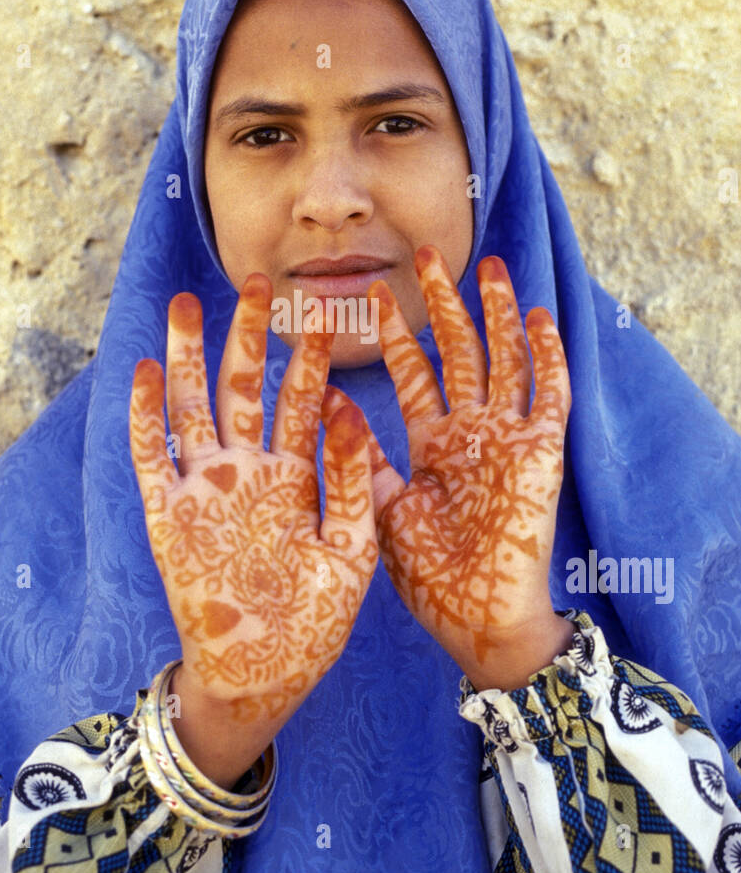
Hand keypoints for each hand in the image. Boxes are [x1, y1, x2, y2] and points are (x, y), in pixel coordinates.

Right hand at [129, 275, 377, 736]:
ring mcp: (205, 490)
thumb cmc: (315, 622)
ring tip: (186, 305)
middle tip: (257, 281)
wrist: (264, 678)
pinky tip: (146, 372)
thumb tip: (347, 407)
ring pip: (193, 408)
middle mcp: (248, 472)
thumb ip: (350, 479)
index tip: (324, 309)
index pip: (303, 401)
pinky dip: (146, 416)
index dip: (310, 357)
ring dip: (188, 357)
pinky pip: (152, 458)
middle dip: (249, 335)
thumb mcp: (351, 547)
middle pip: (243, 388)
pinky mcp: (169, 517)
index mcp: (294, 476)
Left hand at [323, 248, 571, 691]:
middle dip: (446, 304)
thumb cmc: (429, 575)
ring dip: (497, 314)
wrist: (478, 618)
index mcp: (433, 443)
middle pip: (458, 352)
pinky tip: (539, 317)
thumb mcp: (382, 507)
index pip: (414, 374)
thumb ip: (361, 453)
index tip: (373, 294)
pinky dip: (547, 356)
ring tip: (488, 266)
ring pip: (504, 359)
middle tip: (430, 254)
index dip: (396, 335)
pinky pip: (548, 394)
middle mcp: (471, 431)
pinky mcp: (542, 452)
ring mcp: (509, 437)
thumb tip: (324, 399)